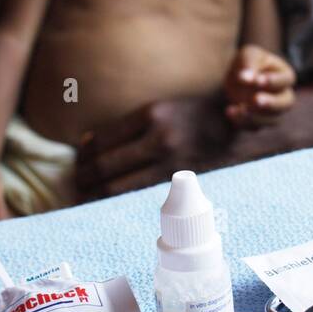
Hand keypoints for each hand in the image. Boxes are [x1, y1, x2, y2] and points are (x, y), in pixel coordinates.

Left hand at [74, 97, 232, 199]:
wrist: (238, 130)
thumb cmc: (195, 117)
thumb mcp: (162, 108)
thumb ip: (128, 125)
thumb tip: (87, 142)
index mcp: (153, 114)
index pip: (102, 139)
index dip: (83, 154)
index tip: (78, 161)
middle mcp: (160, 138)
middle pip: (105, 165)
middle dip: (83, 178)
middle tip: (74, 184)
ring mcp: (170, 164)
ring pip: (117, 186)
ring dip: (95, 194)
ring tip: (84, 197)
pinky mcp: (179, 184)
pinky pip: (138, 196)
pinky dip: (116, 200)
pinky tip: (106, 202)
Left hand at [224, 44, 295, 128]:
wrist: (236, 77)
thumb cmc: (247, 62)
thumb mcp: (248, 54)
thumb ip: (249, 63)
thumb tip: (246, 78)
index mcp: (284, 75)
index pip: (286, 80)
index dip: (273, 81)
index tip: (258, 80)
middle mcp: (283, 95)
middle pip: (286, 103)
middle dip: (271, 103)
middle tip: (256, 100)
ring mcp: (272, 111)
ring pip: (272, 120)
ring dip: (256, 116)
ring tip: (240, 108)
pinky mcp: (259, 121)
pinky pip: (255, 127)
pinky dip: (243, 122)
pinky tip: (230, 111)